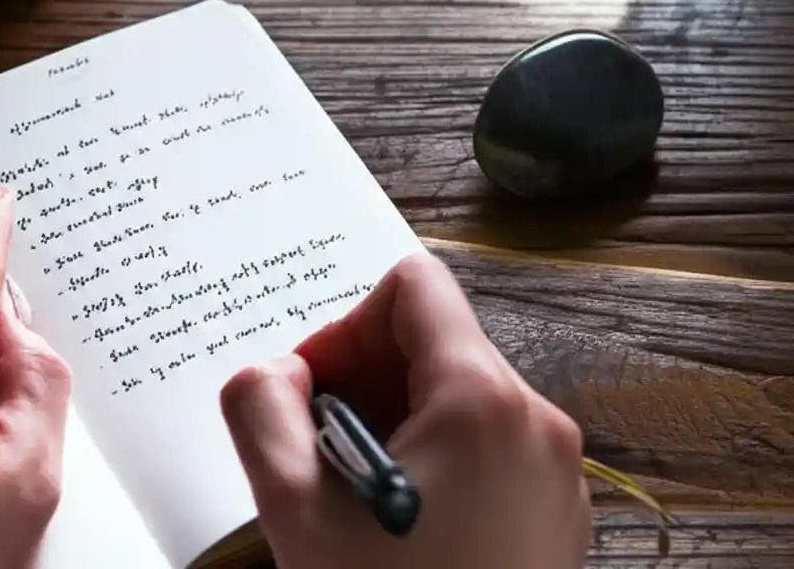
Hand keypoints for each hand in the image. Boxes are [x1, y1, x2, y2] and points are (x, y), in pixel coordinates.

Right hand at [220, 252, 589, 568]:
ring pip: (456, 397)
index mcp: (482, 402)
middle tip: (316, 452)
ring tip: (356, 499)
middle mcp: (536, 422)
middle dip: (360, 381)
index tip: (313, 393)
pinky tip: (398, 525)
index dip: (344, 325)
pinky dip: (432, 460)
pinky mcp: (556, 512)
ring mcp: (556, 471)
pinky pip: (485, 446)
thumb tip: (273, 375)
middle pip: (433, 342)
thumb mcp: (294, 509)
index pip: (412, 288)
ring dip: (390, 424)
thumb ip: (258, 409)